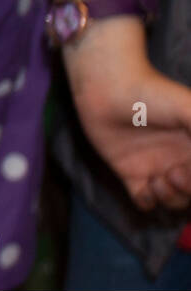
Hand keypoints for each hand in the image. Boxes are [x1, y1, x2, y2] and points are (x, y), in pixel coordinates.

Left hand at [65, 20, 190, 210]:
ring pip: (172, 199)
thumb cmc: (152, 93)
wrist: (107, 88)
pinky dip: (147, 202)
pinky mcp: (129, 172)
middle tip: (173, 175)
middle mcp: (179, 159)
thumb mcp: (189, 110)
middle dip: (187, 192)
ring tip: (158, 181)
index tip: (188, 168)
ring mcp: (154, 166)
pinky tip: (142, 187)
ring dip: (170, 199)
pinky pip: (144, 199)